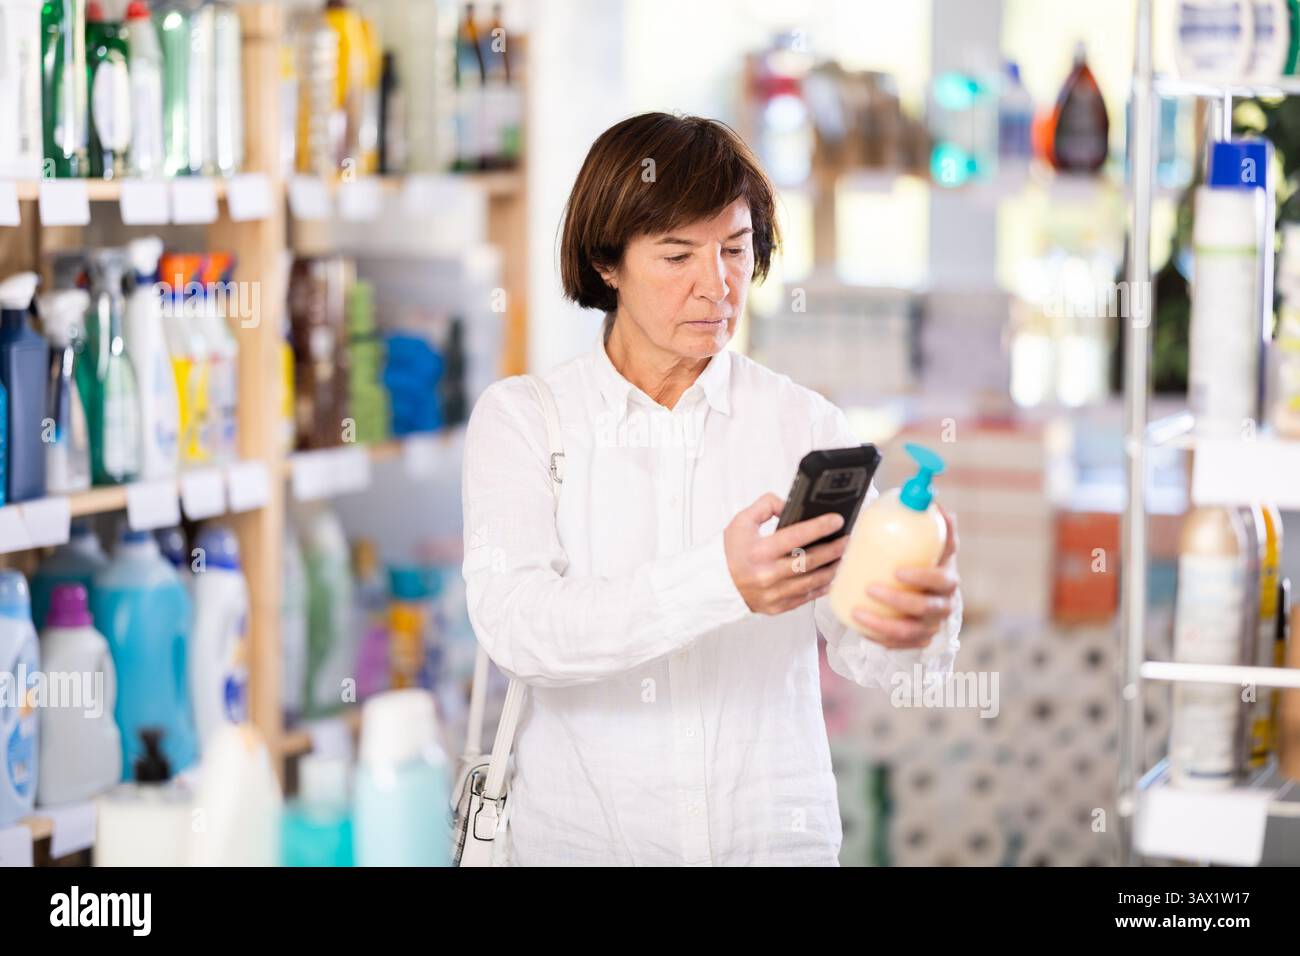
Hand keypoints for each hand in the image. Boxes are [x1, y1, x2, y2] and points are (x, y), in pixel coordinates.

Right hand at [724, 493, 848, 614]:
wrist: (715, 584)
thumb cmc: (730, 552)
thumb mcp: (742, 522)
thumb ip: (766, 505)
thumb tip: (791, 505)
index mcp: (759, 551)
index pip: (797, 536)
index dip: (820, 526)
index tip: (837, 520)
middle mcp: (768, 574)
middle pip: (810, 560)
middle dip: (834, 548)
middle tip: (848, 539)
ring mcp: (774, 594)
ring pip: (813, 581)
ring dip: (832, 567)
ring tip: (844, 556)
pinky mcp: (778, 607)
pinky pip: (807, 597)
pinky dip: (822, 586)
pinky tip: (831, 574)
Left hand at [852, 504, 959, 650]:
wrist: (920, 584)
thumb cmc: (920, 558)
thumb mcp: (924, 540)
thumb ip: (928, 522)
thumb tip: (931, 501)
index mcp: (947, 579)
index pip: (941, 580)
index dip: (922, 578)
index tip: (897, 571)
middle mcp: (943, 604)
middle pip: (926, 609)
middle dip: (898, 601)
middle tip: (870, 589)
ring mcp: (931, 625)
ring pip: (911, 632)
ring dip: (884, 625)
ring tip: (858, 613)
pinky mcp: (917, 639)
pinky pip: (901, 646)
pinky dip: (881, 640)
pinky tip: (863, 632)